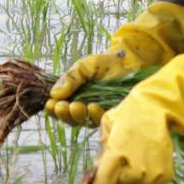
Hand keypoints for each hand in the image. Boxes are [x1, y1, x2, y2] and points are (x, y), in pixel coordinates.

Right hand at [45, 1, 183, 125]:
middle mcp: (87, 109)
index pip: (61, 109)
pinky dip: (96, 115)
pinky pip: (103, 120)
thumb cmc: (107, 63)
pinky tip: (94, 107)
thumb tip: (53, 94)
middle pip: (71, 120)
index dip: (54, 110)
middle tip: (65, 106)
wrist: (132, 60)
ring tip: (80, 106)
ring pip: (85, 123)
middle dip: (66, 115)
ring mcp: (101, 114)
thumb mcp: (84, 66)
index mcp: (76, 97)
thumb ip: (70, 78)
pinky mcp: (115, 115)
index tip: (51, 105)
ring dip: (80, 116)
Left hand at [86, 40, 183, 183]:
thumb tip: (96, 175)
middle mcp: (136, 168)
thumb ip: (100, 154)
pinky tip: (142, 163)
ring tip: (130, 159)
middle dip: (112, 179)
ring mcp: (152, 174)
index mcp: (117, 154)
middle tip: (116, 163)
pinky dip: (141, 180)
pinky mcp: (165, 175)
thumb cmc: (127, 116)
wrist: (158, 108)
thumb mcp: (106, 128)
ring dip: (126, 181)